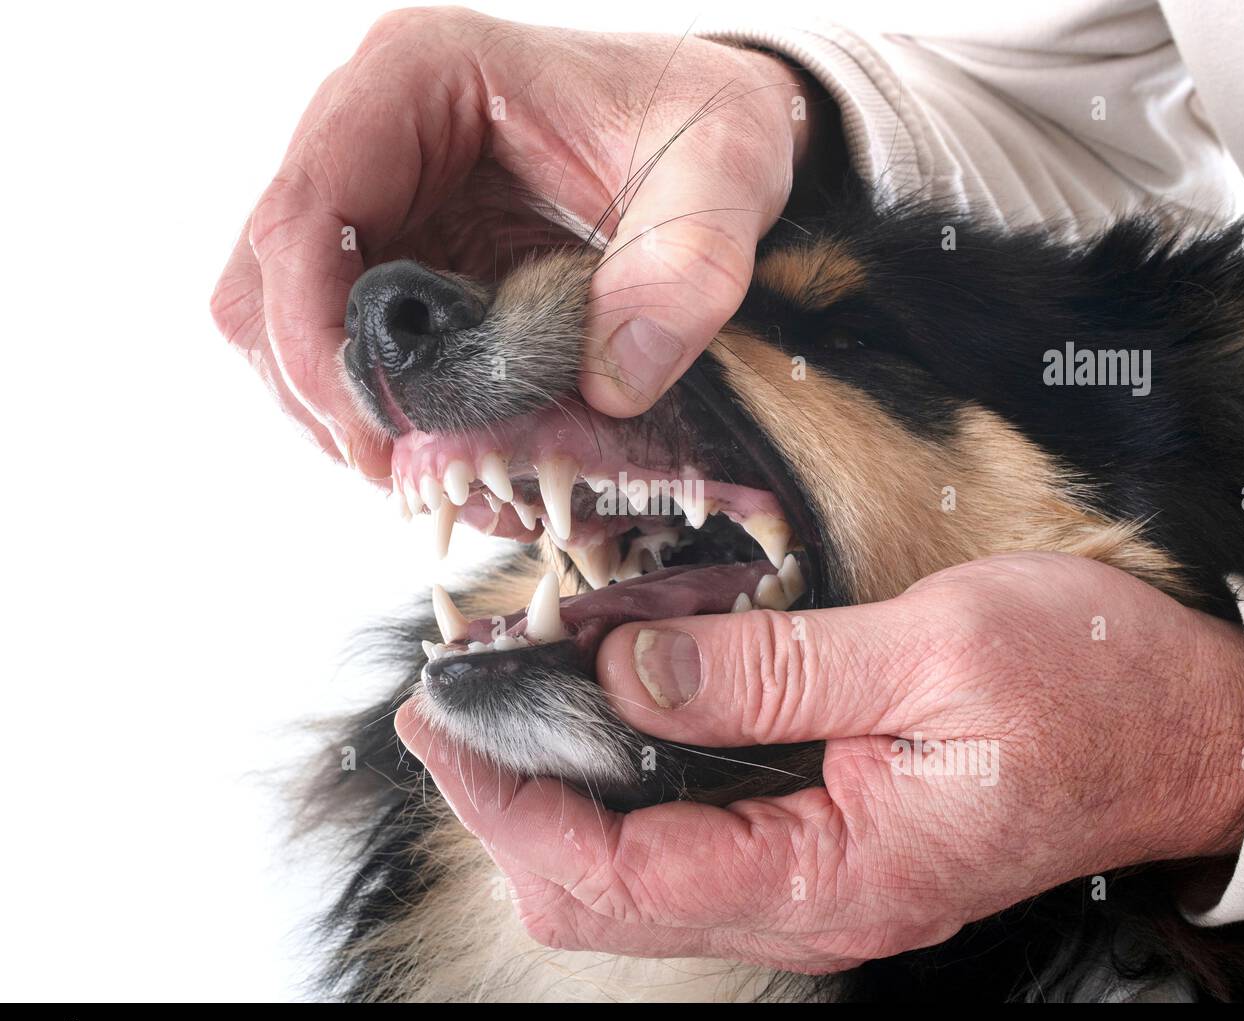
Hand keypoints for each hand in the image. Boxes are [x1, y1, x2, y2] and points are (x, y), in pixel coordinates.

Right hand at [211, 7, 814, 477]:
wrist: (712, 133)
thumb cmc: (704, 125)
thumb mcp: (724, 177)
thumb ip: (686, 270)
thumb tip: (611, 385)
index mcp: (418, 78)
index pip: (305, 208)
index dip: (311, 334)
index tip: (373, 431)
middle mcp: (373, 134)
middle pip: (267, 277)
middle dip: (319, 389)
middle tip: (398, 469)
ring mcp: (378, 199)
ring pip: (283, 321)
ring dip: (337, 406)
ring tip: (418, 467)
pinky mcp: (398, 257)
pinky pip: (340, 344)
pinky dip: (373, 403)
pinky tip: (434, 441)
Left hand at [395, 553, 1243, 972]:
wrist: (1182, 732)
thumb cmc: (1088, 690)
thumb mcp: (929, 653)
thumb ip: (769, 671)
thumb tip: (629, 673)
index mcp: (838, 873)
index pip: (620, 873)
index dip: (512, 803)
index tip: (449, 725)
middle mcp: (811, 901)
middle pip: (603, 901)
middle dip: (509, 811)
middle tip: (457, 716)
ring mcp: (811, 883)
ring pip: (632, 884)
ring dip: (553, 805)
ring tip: (506, 717)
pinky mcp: (819, 848)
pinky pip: (682, 849)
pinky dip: (615, 795)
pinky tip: (597, 727)